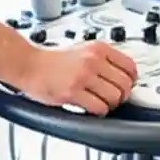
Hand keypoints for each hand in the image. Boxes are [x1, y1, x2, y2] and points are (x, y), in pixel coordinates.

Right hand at [16, 42, 137, 115]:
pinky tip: (90, 107)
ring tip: (99, 102)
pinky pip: (99, 108)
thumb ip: (103, 59)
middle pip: (125, 84)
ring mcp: (83, 76)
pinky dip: (98, 111)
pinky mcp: (73, 92)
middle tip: (112, 97)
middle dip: (121, 95)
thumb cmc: (53, 60)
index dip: (131, 80)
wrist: (29, 65)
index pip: (130, 66)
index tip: (125, 85)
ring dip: (109, 104)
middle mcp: (92, 60)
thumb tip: (124, 74)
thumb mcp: (83, 49)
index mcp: (97, 48)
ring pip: (115, 97)